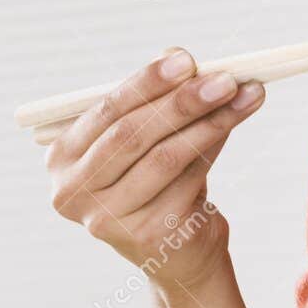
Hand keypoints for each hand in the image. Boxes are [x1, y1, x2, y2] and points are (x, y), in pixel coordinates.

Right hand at [46, 47, 263, 291]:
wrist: (179, 252)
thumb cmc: (159, 183)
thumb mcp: (149, 138)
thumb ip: (156, 99)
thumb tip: (177, 55)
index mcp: (61, 159)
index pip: (106, 111)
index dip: (147, 83)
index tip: (188, 59)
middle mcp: (73, 192)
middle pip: (134, 134)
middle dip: (183, 101)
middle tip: (226, 78)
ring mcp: (106, 219)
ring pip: (165, 157)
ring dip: (211, 122)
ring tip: (246, 95)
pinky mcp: (146, 236)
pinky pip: (188, 181)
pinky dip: (215, 148)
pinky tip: (234, 124)